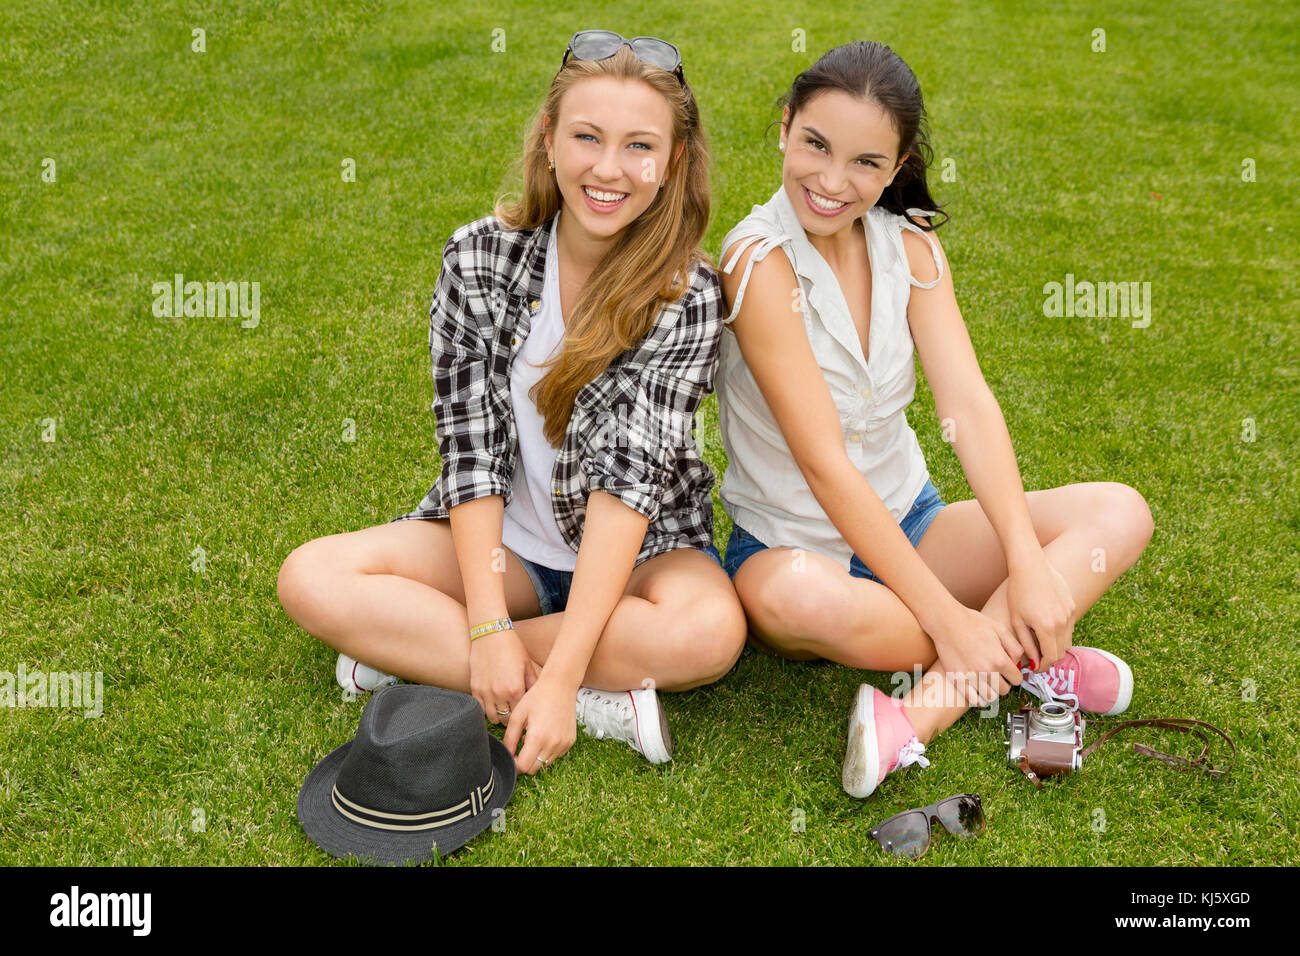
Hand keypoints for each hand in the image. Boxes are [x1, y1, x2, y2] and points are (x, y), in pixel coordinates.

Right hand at [469, 628, 538, 725]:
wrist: (490, 634)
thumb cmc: (512, 647)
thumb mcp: (527, 665)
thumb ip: (533, 684)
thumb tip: (538, 699)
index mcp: (515, 689)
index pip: (521, 715)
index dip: (524, 717)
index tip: (526, 717)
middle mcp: (499, 694)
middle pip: (506, 719)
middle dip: (512, 719)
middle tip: (516, 716)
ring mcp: (485, 692)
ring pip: (492, 717)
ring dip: (499, 716)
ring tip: (504, 711)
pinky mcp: (474, 688)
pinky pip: (480, 708)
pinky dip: (487, 709)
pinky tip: (493, 704)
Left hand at [503, 671, 577, 775]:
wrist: (561, 685)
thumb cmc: (537, 696)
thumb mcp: (518, 715)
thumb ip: (510, 737)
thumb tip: (507, 753)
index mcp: (538, 737)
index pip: (523, 767)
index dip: (514, 765)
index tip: (511, 756)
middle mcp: (553, 744)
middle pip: (534, 769)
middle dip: (524, 763)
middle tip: (519, 749)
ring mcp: (563, 743)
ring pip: (545, 763)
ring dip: (536, 757)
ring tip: (532, 738)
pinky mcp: (570, 741)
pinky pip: (556, 755)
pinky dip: (548, 751)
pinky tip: (544, 735)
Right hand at [929, 603, 1023, 706]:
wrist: (946, 622)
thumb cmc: (972, 622)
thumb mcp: (1000, 629)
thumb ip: (1015, 647)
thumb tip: (1018, 664)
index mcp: (999, 659)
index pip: (1017, 679)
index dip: (1015, 675)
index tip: (1010, 672)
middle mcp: (986, 671)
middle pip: (1005, 690)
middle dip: (1004, 682)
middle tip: (998, 675)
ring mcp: (971, 677)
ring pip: (991, 697)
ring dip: (992, 691)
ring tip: (988, 682)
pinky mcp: (958, 680)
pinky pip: (974, 700)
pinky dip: (979, 698)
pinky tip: (979, 690)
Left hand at [1007, 555, 1076, 672]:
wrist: (1030, 567)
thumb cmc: (1018, 592)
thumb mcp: (1017, 620)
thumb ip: (1026, 644)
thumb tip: (1033, 661)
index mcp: (1047, 628)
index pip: (1050, 658)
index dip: (1042, 666)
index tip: (1035, 667)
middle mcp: (1062, 622)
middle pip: (1062, 652)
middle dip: (1050, 658)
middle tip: (1037, 657)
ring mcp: (1070, 613)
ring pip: (1068, 640)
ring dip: (1056, 645)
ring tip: (1041, 641)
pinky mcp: (1072, 605)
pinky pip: (1069, 626)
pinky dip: (1060, 631)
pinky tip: (1047, 624)